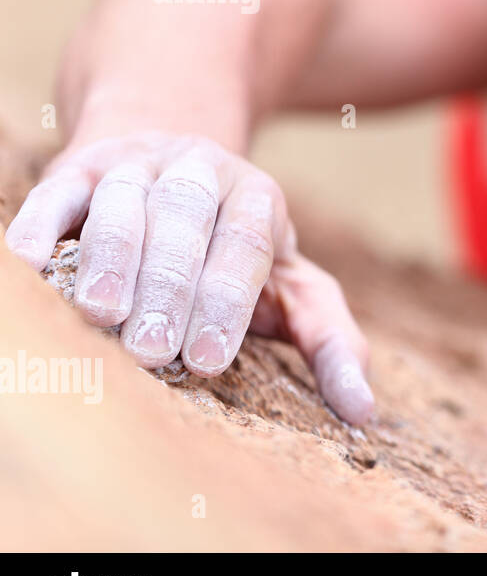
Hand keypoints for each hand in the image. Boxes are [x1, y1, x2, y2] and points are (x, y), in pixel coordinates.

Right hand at [4, 131, 374, 423]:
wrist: (174, 164)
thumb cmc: (239, 252)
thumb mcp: (296, 288)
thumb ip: (330, 342)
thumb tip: (364, 412)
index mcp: (259, 199)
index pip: (247, 245)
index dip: (228, 299)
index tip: (209, 359)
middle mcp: (202, 171)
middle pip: (188, 221)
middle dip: (172, 286)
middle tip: (155, 351)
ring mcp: (140, 164)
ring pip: (127, 200)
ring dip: (113, 255)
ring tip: (102, 314)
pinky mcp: (81, 167)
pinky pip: (61, 191)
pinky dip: (44, 224)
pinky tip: (30, 263)